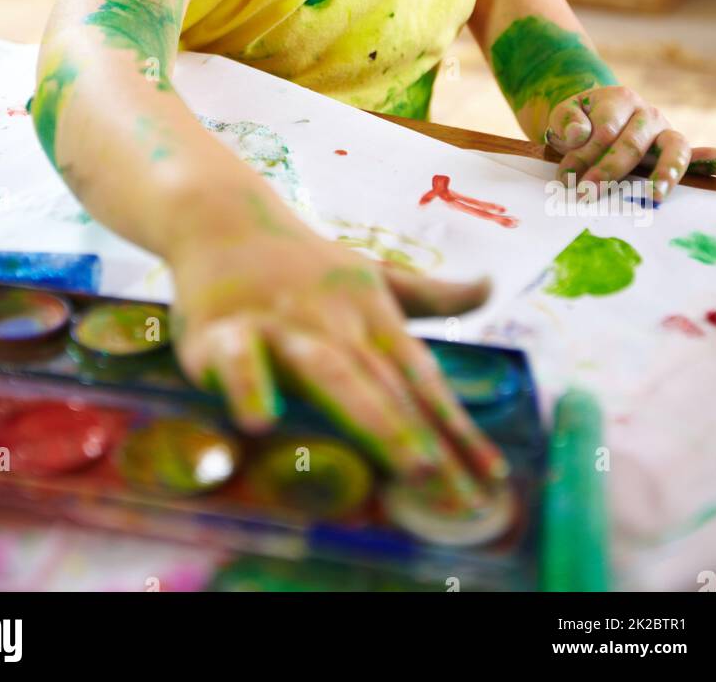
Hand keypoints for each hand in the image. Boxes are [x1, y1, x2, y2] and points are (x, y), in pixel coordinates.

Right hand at [169, 182, 508, 507]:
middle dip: (428, 443)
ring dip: (376, 420)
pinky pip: (239, 361)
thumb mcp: (371, 273)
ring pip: (333, 374)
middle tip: (462, 499)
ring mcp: (280, 326)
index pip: (421, 377)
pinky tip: (260, 424)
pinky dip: (250, 388)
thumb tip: (490, 287)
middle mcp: (333, 321)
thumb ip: (430, 294)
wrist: (223, 217)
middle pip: (388, 388)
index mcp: (370, 313)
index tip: (493, 477)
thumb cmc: (302, 263)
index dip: (458, 427)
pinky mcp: (224, 332)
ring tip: (415, 468)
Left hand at [543, 84, 691, 201]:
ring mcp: (666, 133)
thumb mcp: (565, 114)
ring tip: (654, 196)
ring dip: (666, 173)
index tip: (566, 178)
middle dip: (610, 171)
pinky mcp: (675, 152)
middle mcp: (648, 114)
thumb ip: (567, 121)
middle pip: (633, 144)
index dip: (584, 155)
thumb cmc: (580, 121)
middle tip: (589, 193)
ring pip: (674, 148)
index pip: (605, 131)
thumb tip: (578, 135)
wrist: (594, 117)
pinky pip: (704, 156)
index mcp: (620, 99)